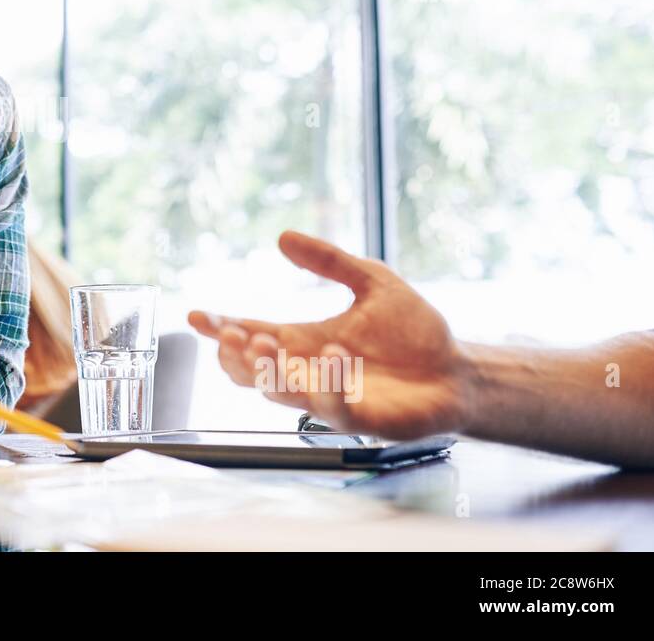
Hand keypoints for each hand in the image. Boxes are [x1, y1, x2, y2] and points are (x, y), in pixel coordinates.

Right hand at [188, 231, 471, 438]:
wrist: (459, 370)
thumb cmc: (415, 332)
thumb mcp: (372, 282)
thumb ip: (329, 261)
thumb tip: (282, 236)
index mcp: (304, 341)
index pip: (251, 335)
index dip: (220, 327)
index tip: (195, 315)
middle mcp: (308, 372)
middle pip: (251, 371)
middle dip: (235, 354)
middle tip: (236, 332)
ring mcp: (329, 397)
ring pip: (279, 392)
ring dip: (268, 369)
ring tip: (265, 342)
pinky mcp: (358, 417)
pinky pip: (329, 407)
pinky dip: (324, 383)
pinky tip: (329, 356)